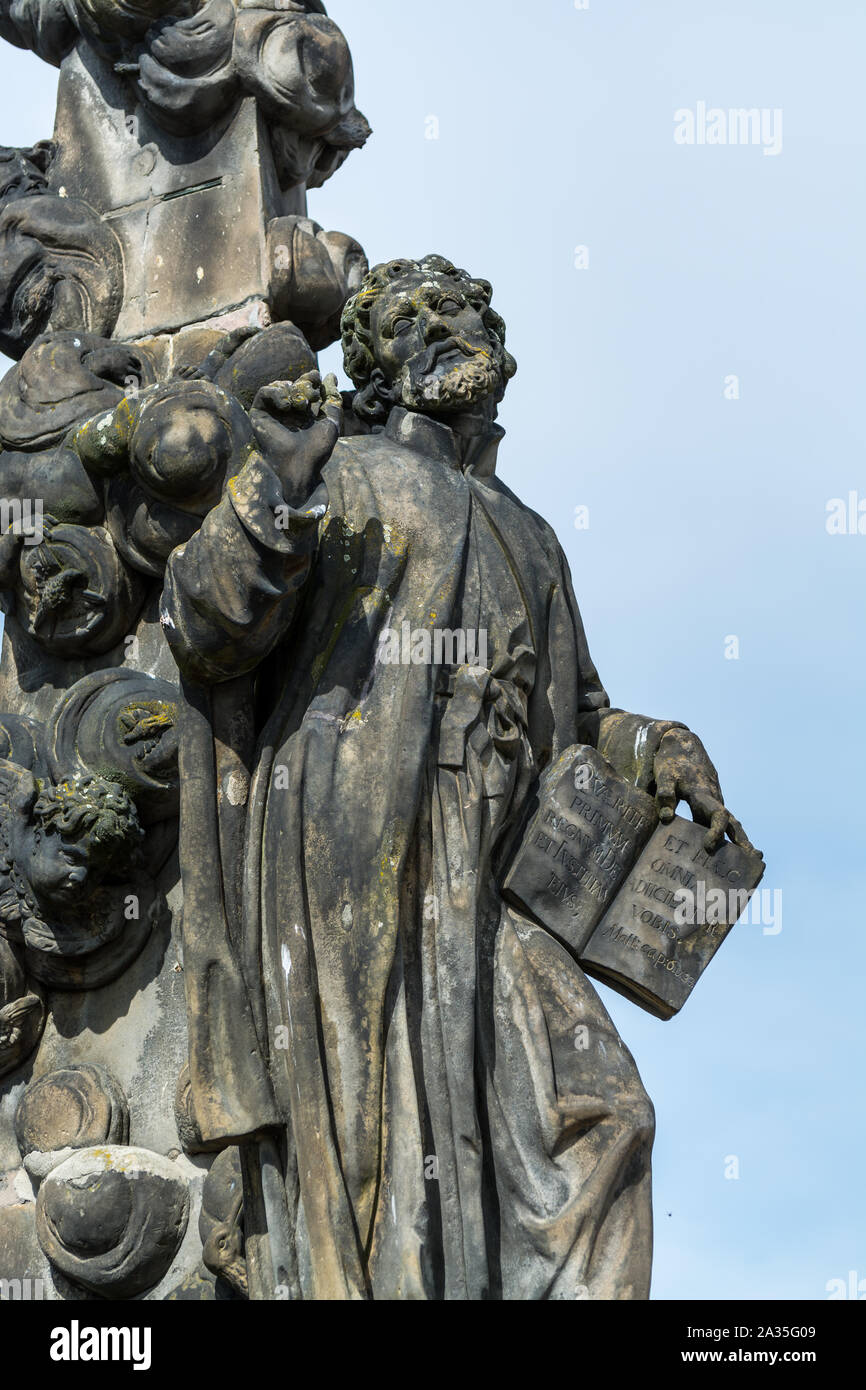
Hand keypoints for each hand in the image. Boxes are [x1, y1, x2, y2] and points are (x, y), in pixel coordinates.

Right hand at [251, 370, 342, 503]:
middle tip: (311, 397)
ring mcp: (272, 413)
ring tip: (301, 405)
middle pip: (293, 384)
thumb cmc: (317, 450)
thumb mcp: (331, 422)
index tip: (317, 378)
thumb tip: (332, 376)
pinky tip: (286, 405)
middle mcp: (287, 412)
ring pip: (278, 386)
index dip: (310, 379)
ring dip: (291, 390)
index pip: (305, 387)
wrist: (300, 465)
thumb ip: (333, 399)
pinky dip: (276, 392)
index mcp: (303, 413)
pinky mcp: (258, 415)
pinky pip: (264, 392)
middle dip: (304, 385)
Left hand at [652, 726, 755, 853]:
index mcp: (704, 795)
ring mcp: (714, 803)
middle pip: (733, 824)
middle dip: (742, 842)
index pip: (718, 815)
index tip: (708, 846)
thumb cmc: (673, 763)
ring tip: (751, 860)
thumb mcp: (665, 776)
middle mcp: (714, 801)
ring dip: (740, 841)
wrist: (683, 747)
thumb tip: (666, 818)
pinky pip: (721, 824)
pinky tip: (727, 852)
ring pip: (730, 824)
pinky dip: (726, 837)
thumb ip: (665, 795)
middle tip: (753, 860)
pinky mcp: (709, 806)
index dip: (716, 831)